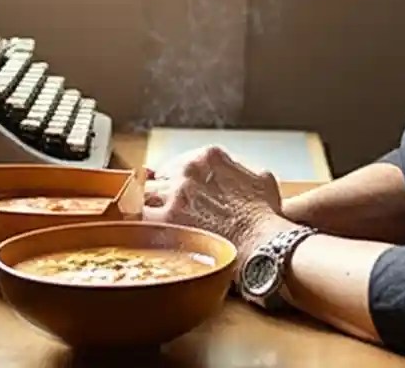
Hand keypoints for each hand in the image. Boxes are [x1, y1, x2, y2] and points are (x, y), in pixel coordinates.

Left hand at [143, 146, 290, 262]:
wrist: (263, 246)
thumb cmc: (266, 218)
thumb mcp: (262, 179)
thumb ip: (241, 168)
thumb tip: (232, 170)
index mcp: (209, 157)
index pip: (178, 163)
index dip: (175, 181)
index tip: (177, 195)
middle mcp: (188, 170)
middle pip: (159, 178)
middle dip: (160, 194)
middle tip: (165, 212)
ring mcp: (175, 194)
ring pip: (144, 194)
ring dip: (147, 208)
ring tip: (151, 224)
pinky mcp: (165, 220)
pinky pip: (138, 217)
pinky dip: (138, 224)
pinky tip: (142, 234)